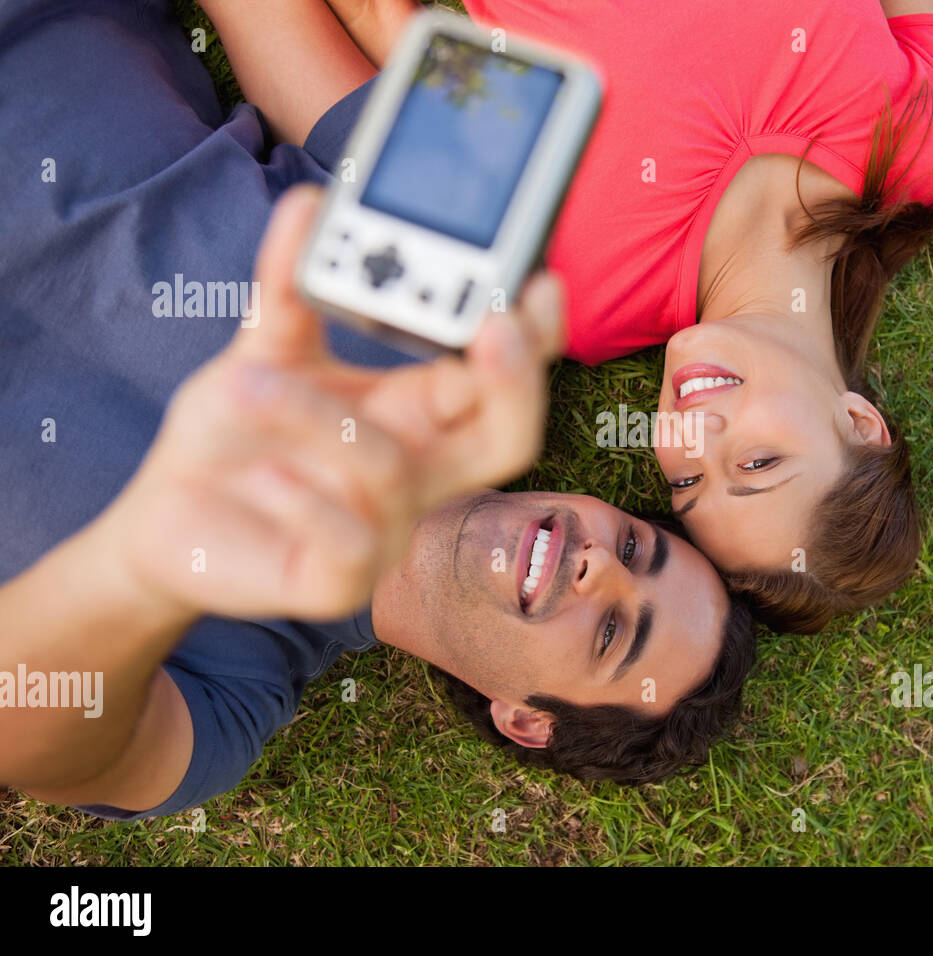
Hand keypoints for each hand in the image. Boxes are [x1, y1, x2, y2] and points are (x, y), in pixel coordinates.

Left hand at [104, 184, 564, 620]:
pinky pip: (353, 543)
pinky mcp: (339, 583)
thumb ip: (291, 285)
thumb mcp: (263, 348)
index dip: (533, 335)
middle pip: (508, 439)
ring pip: (395, 469)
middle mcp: (420, 470)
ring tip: (245, 385)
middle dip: (516, 383)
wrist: (166, 511)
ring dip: (320, 419)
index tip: (535, 280)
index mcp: (418, 411)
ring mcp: (388, 531)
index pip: (499, 376)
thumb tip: (311, 202)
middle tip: (498, 325)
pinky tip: (261, 476)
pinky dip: (304, 499)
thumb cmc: (233, 432)